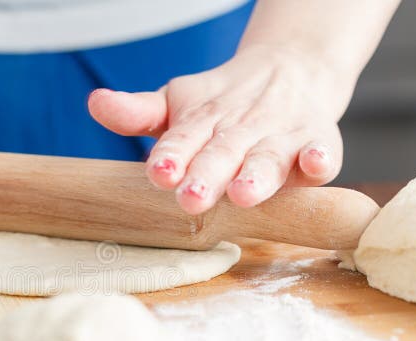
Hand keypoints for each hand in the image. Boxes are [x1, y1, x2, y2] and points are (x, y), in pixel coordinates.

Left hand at [88, 46, 348, 214]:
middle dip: (207, 175)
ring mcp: (277, 137)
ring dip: (257, 175)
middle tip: (191, 197)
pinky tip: (315, 164)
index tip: (159, 171)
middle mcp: (238, 131)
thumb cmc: (223, 103)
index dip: (171, 155)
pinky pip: (320, 152)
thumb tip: (95, 103)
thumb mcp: (178, 104)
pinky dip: (319, 159)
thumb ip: (138, 113)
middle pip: (221, 153)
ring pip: (267, 158)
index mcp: (201, 123)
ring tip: (243, 193)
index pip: (182, 138)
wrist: (290, 68)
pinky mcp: (315, 142)